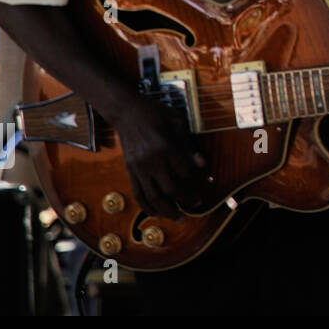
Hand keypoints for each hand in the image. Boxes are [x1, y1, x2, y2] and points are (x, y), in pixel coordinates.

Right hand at [112, 94, 209, 219]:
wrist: (126, 110)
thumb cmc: (155, 112)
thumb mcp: (177, 122)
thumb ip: (189, 144)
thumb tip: (202, 164)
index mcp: (165, 146)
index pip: (184, 173)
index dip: (195, 184)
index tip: (202, 189)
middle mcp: (150, 160)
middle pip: (170, 189)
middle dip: (185, 200)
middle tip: (196, 204)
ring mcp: (138, 167)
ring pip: (153, 197)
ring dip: (167, 211)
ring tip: (179, 218)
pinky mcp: (129, 170)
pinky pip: (138, 193)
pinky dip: (147, 206)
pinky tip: (157, 214)